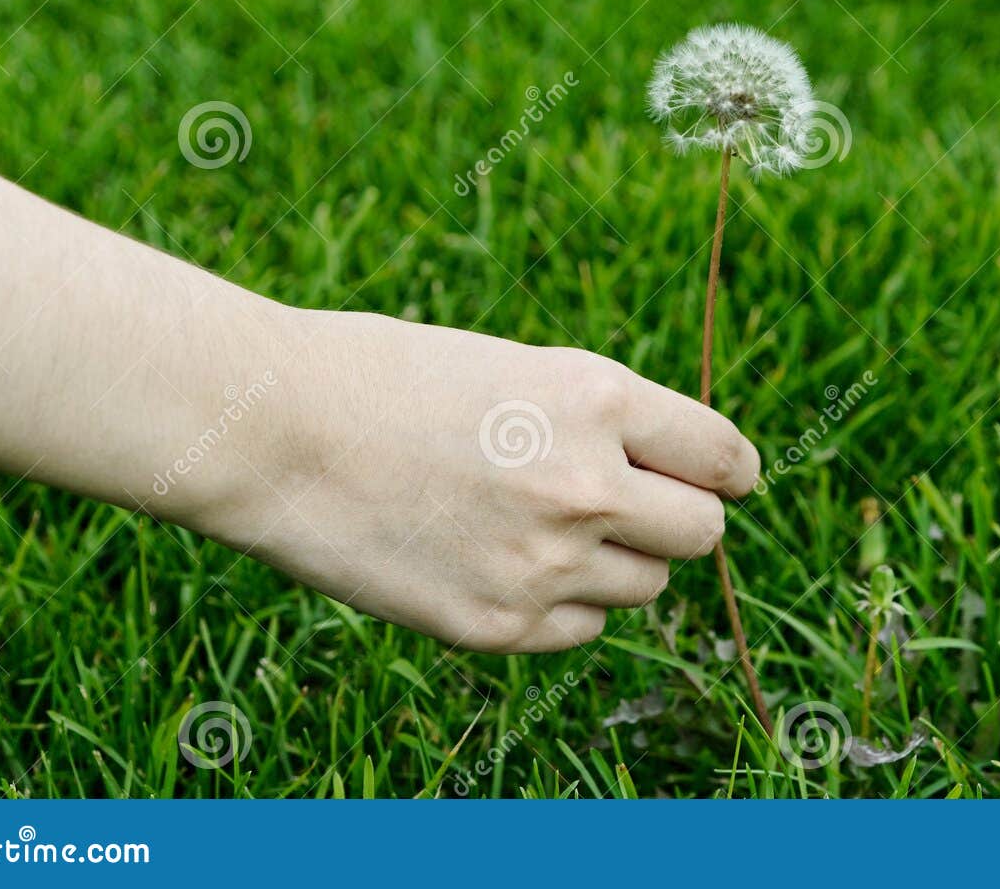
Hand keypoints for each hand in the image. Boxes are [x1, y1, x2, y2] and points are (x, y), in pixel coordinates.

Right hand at [176, 309, 760, 652]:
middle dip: (677, 519)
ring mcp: (543, 564)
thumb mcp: (515, 371)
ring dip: (617, 563)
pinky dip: (563, 605)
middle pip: (701, 533)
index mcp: (594, 397)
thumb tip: (669, 476)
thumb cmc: (382, 379)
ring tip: (541, 529)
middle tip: (633, 508)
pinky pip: (582, 629)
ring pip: (646, 587)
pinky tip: (504, 566)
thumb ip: (598, 421)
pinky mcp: (498, 626)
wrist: (270, 433)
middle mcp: (586, 483)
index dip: (729, 470)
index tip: (725, 480)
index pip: (721, 455)